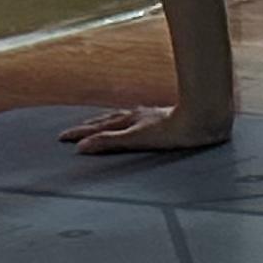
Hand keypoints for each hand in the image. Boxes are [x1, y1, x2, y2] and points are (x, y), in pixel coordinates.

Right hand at [64, 106, 232, 155]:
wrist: (200, 120)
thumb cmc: (171, 132)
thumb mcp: (135, 140)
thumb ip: (109, 142)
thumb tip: (82, 147)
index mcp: (127, 122)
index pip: (97, 128)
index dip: (79, 133)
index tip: (62, 137)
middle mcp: (135, 116)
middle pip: (105, 120)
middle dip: (87, 127)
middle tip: (71, 131)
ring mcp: (148, 115)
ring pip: (119, 117)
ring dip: (104, 121)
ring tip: (95, 123)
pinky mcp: (161, 117)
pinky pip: (135, 117)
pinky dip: (124, 119)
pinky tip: (131, 120)